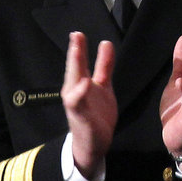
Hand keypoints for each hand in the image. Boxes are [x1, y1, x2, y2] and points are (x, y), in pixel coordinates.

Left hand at [62, 32, 116, 180]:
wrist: (94, 146)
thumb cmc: (85, 135)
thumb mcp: (81, 120)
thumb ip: (79, 102)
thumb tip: (82, 83)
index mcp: (73, 92)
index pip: (74, 70)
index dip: (75, 56)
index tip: (77, 40)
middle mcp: (80, 87)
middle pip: (79, 64)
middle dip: (78, 50)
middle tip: (77, 34)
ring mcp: (92, 89)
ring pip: (92, 67)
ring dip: (92, 53)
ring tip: (94, 39)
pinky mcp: (104, 93)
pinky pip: (105, 73)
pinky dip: (106, 61)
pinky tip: (108, 50)